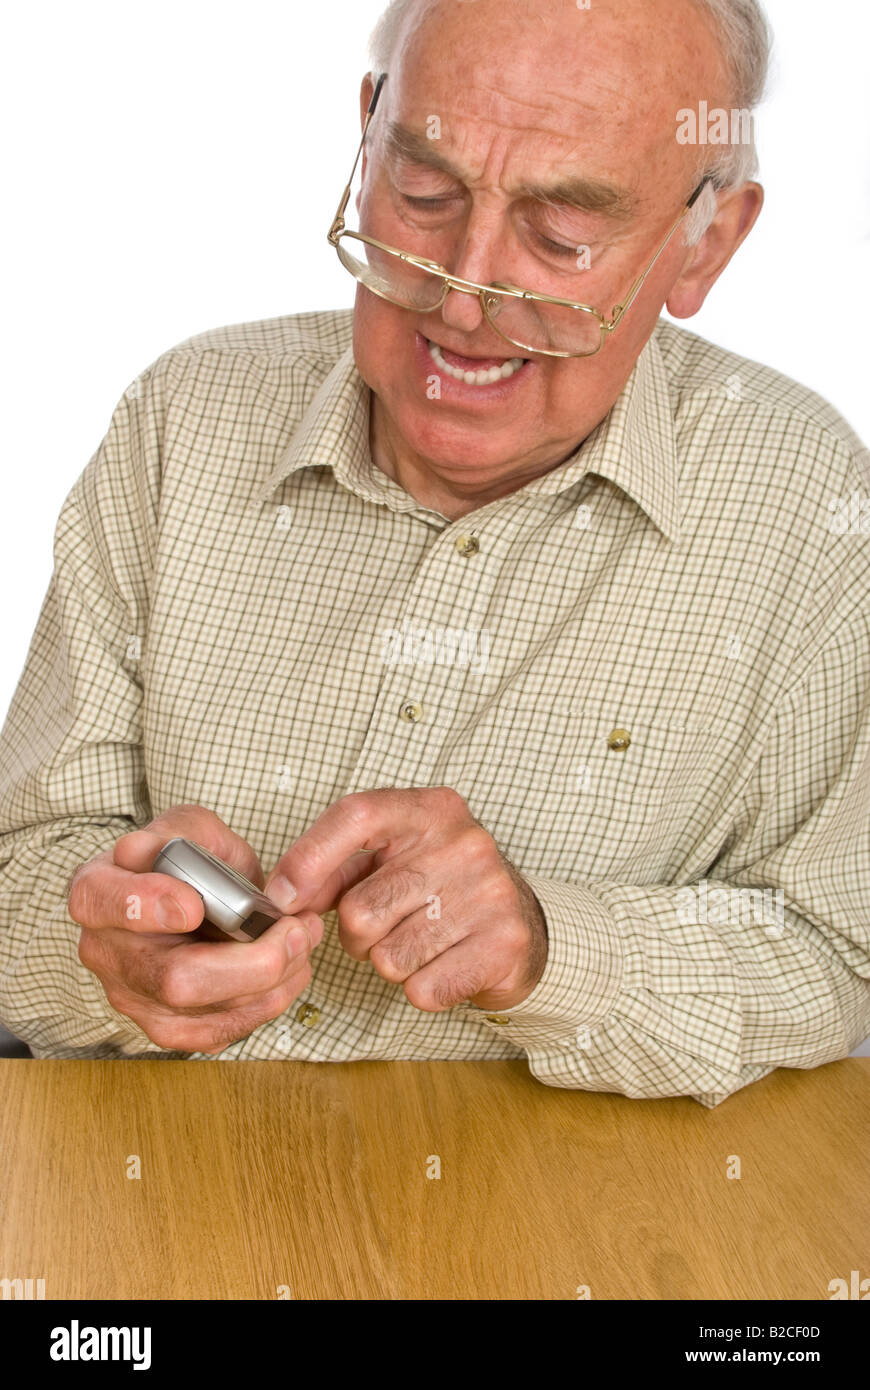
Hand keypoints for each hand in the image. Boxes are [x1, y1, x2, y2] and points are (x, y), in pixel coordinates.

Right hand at [70, 803, 322, 1053]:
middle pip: (171, 979)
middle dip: (250, 962)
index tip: (193, 905)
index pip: (99, 902)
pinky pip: (223, 1031)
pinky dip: (269, 1001)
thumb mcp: (192, 829)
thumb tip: (145, 849)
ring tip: (304, 940)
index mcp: (97, 891)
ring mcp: (135, 997)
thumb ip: (180, 834)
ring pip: (205, 1014)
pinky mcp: (170, 1027)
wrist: (203, 899)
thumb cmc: (192, 862)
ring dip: (273, 982)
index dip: (144, 906)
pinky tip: (291, 969)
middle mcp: (105, 952)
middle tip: (295, 930)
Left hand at [264, 787, 546, 1011]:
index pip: (357, 815)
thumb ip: (334, 869)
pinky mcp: (504, 945)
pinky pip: (423, 989)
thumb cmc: (441, 887)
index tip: (282, 896)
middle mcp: (466, 843)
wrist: (521, 924)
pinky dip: (422, 989)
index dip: (309, 858)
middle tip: (388, 925)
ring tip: (420, 942)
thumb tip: (283, 897)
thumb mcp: (391, 860)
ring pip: (388, 957)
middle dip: (357, 934)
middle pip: (360, 909)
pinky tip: (443, 965)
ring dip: (391, 963)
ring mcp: (490, 893)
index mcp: (431, 809)